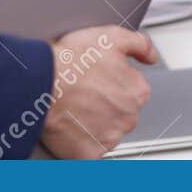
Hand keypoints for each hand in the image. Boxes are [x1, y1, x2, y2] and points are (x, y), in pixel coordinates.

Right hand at [39, 26, 156, 158]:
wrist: (40, 83)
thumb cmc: (72, 61)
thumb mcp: (112, 36)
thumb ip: (140, 44)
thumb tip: (152, 56)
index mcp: (137, 92)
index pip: (133, 90)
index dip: (113, 82)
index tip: (97, 78)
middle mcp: (128, 118)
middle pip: (121, 113)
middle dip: (105, 105)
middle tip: (83, 92)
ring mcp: (108, 139)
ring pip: (105, 132)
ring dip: (93, 124)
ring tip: (73, 107)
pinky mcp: (88, 155)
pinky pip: (87, 151)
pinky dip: (79, 142)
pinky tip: (68, 126)